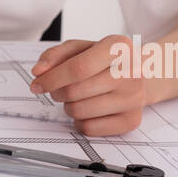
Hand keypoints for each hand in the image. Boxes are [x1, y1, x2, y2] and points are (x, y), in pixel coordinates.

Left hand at [30, 35, 145, 135]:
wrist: (140, 75)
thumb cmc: (104, 61)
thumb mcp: (81, 49)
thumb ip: (55, 55)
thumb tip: (38, 71)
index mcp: (119, 48)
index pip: (78, 68)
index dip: (52, 79)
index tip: (37, 85)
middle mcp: (132, 72)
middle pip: (75, 91)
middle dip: (58, 92)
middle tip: (60, 89)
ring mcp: (134, 98)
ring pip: (79, 112)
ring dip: (69, 107)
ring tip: (78, 97)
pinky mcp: (131, 120)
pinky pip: (89, 128)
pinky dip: (80, 122)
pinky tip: (89, 110)